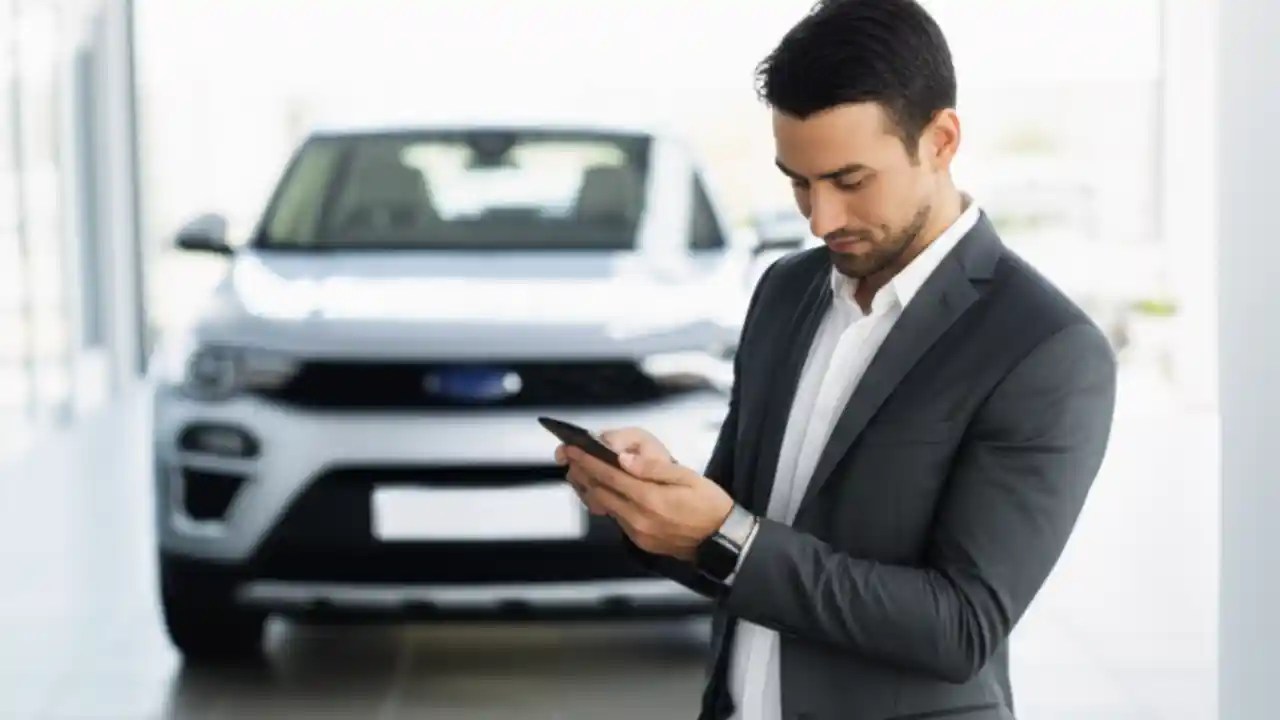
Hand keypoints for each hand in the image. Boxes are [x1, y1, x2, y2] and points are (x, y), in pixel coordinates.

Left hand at [558, 430, 733, 561]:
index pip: (609, 475)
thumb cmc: (708, 503)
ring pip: (604, 506)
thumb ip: (653, 468)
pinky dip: (606, 502)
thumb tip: (623, 458)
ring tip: (580, 471)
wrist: (722, 540)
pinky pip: (616, 518)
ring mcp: (637, 532)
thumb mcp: (687, 477)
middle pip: (600, 491)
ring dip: (590, 488)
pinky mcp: (639, 541)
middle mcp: (638, 518)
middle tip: (569, 457)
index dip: (588, 460)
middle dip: (582, 472)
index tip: (572, 448)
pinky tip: (603, 491)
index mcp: (649, 498)